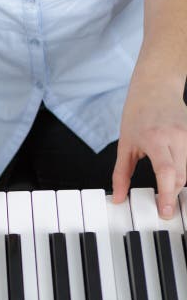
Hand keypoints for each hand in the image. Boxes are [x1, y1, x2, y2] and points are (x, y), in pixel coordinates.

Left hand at [112, 66, 186, 218]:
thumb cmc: (138, 114)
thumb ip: (121, 174)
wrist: (155, 88)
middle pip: (181, 176)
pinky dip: (182, 173)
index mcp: (156, 139)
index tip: (165, 210)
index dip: (167, 194)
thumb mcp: (124, 145)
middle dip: (172, 194)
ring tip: (166, 194)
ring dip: (178, 185)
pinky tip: (173, 179)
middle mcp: (177, 137)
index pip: (167, 172)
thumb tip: (118, 197)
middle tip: (163, 209)